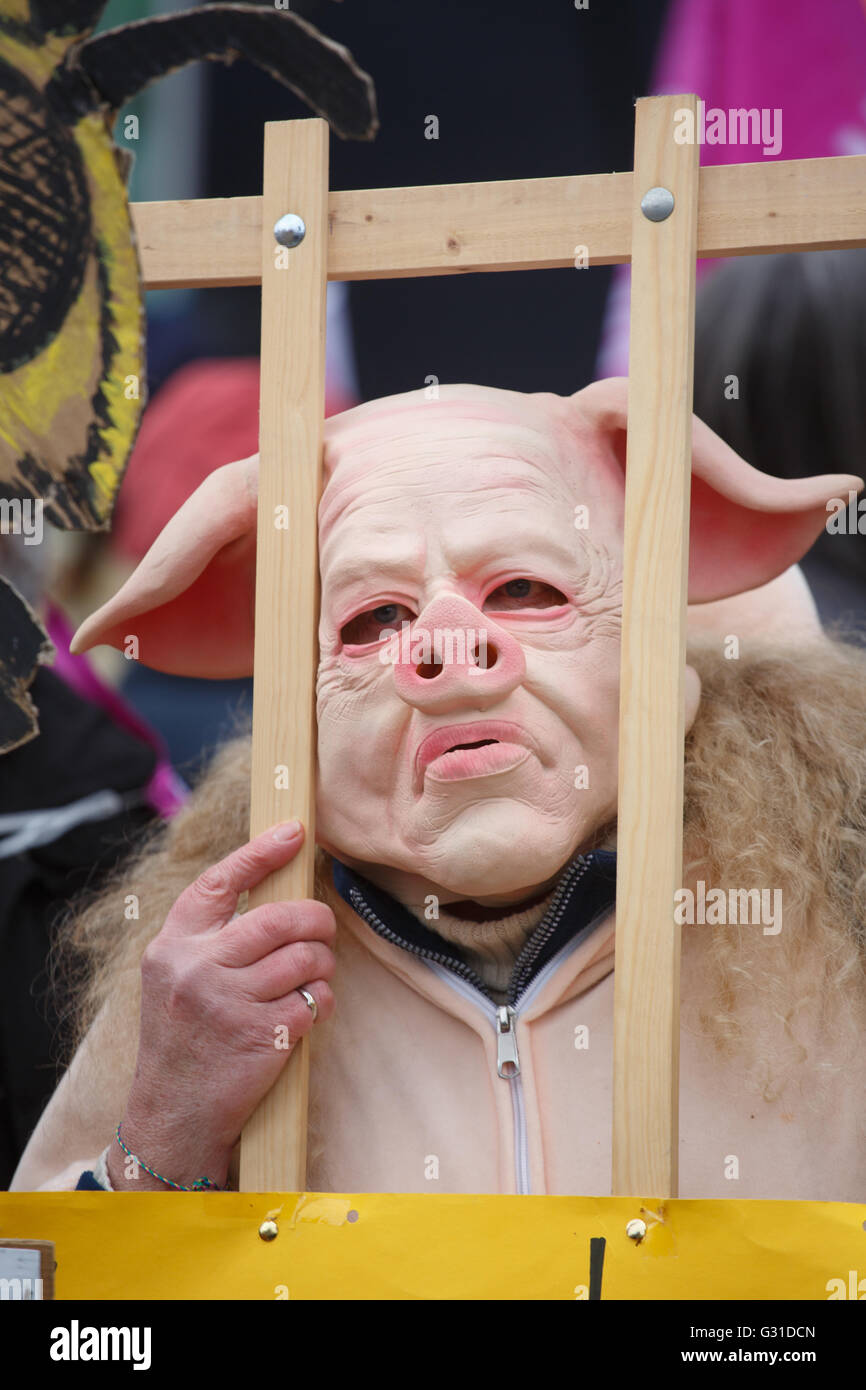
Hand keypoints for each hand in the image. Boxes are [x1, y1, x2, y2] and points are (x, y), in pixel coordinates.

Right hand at [106, 821, 334, 1190]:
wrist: (174, 1115)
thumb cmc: (184, 1039)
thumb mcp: (175, 978)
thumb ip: (213, 938)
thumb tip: (277, 893)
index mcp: (173, 946)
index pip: (220, 882)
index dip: (261, 852)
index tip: (295, 832)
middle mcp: (197, 968)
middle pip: (281, 918)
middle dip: (315, 921)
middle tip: (321, 931)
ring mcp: (230, 1001)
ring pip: (306, 957)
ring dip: (321, 966)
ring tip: (309, 979)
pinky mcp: (262, 1034)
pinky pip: (316, 998)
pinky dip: (321, 1002)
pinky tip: (305, 1013)